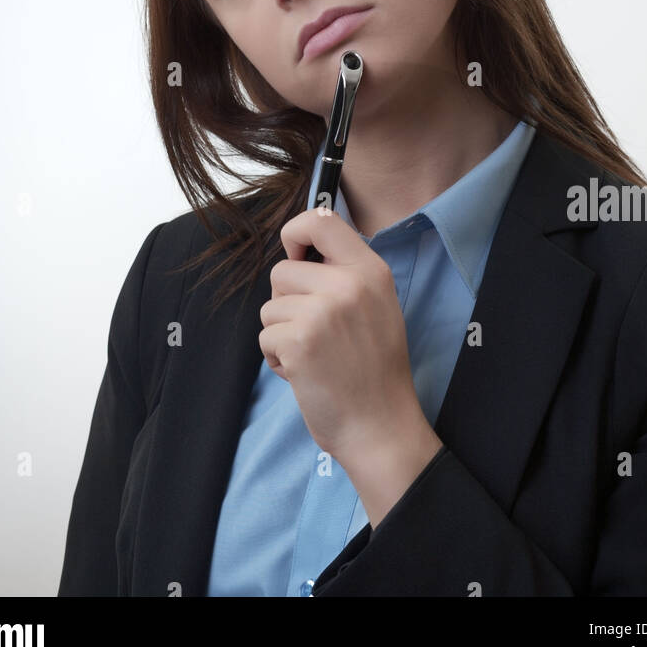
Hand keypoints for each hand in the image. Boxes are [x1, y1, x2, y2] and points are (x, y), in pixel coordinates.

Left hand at [258, 206, 428, 472]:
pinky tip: (306, 373)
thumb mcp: (377, 305)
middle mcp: (348, 284)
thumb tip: (300, 249)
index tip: (297, 257)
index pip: (321, 220)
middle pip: (283, 270)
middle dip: (287, 302)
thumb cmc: (374, 369)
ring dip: (281, 333)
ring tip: (315, 355)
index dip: (296, 232)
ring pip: (270, 306)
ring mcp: (323, 311)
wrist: (380, 426)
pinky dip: (277, 358)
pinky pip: (265, 336)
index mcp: (371, 270)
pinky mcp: (299, 340)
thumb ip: (346, 273)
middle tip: (316, 332)